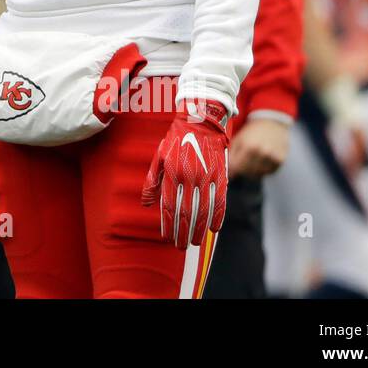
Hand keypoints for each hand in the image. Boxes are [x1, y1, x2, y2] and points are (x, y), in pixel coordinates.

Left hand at [142, 99, 229, 248]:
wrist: (201, 121)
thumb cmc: (176, 141)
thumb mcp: (159, 157)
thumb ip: (152, 181)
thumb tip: (146, 204)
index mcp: (172, 173)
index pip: (169, 206)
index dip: (168, 224)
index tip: (167, 237)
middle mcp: (189, 177)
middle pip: (186, 212)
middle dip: (183, 232)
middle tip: (181, 246)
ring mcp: (206, 177)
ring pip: (203, 210)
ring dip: (199, 229)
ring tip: (195, 242)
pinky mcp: (221, 175)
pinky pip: (220, 201)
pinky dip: (218, 217)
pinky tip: (214, 229)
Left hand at [229, 116, 289, 177]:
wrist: (273, 123)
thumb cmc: (253, 131)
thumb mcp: (239, 138)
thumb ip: (232, 154)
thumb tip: (228, 170)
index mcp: (249, 146)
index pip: (237, 167)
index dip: (232, 171)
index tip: (230, 171)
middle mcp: (261, 153)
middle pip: (247, 172)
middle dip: (241, 170)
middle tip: (241, 164)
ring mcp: (272, 157)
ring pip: (257, 174)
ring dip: (252, 171)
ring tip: (252, 160)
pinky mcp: (280, 161)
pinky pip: (268, 172)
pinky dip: (263, 170)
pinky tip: (261, 160)